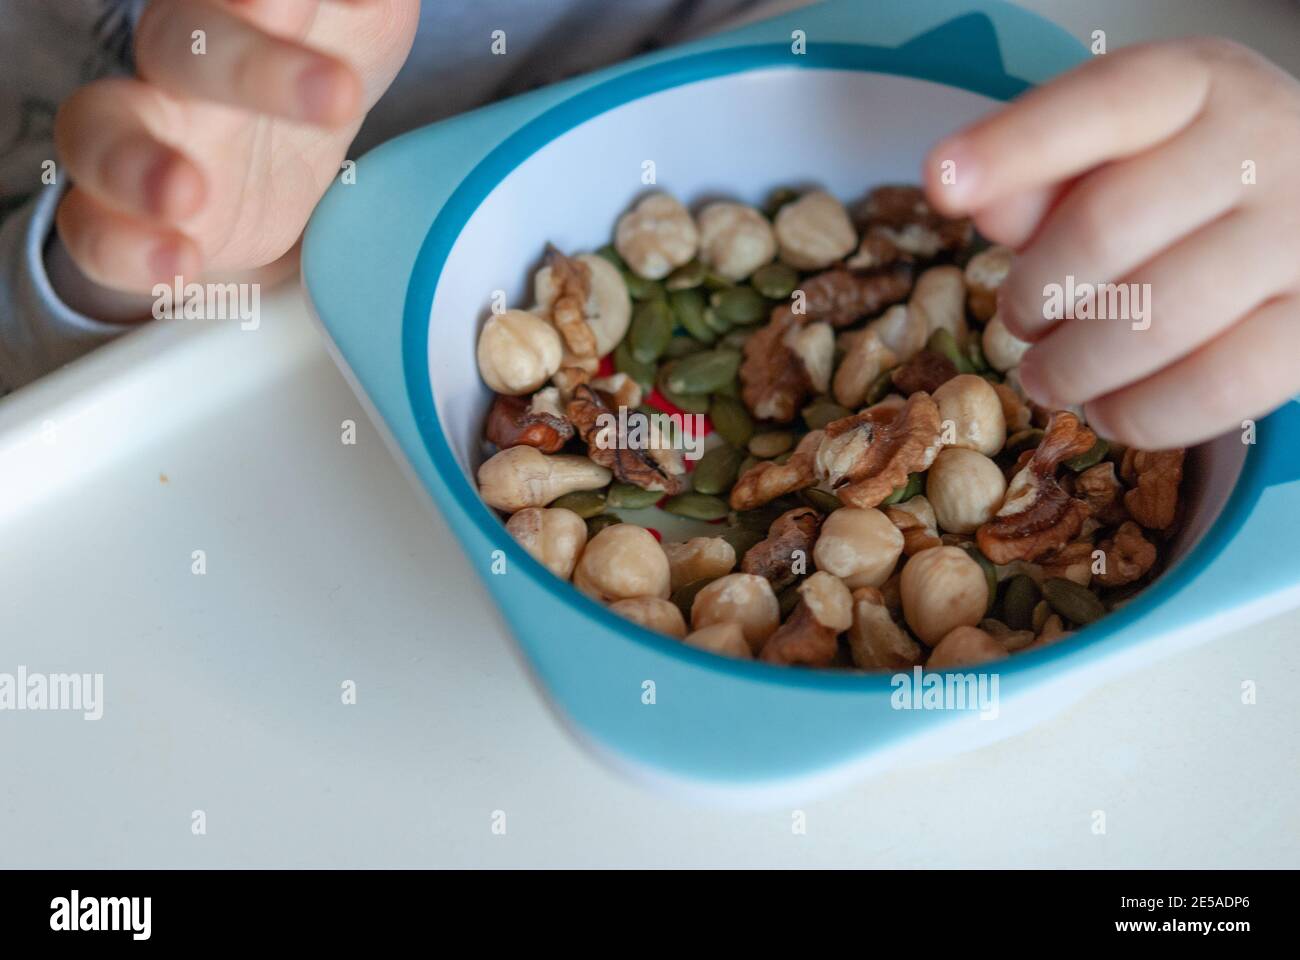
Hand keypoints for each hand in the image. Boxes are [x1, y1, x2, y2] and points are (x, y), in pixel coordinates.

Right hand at [53, 0, 418, 300]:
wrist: (295, 147)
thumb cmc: (328, 56)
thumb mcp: (367, 16)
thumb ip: (364, 2)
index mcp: (236, 4)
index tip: (307, 0)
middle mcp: (181, 62)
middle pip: (184, 45)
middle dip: (251, 69)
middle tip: (338, 93)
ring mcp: (146, 136)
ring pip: (99, 131)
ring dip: (135, 165)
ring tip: (186, 196)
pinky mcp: (131, 215)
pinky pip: (92, 228)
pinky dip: (127, 248)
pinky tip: (176, 263)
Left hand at [924, 38, 1299, 447]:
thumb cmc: (1180, 184)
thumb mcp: (1111, 153)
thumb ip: (1039, 173)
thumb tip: (970, 196)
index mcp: (1194, 83)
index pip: (1097, 106)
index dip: (1011, 149)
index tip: (941, 183)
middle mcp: (1261, 144)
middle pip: (1105, 231)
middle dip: (1034, 297)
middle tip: (1020, 322)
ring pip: (1154, 322)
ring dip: (1073, 369)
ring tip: (1051, 375)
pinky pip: (1213, 388)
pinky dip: (1137, 414)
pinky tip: (1108, 407)